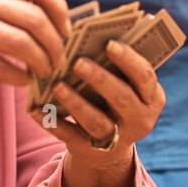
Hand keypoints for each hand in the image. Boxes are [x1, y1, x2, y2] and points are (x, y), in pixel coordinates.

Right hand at [0, 0, 69, 90]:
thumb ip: (3, 2)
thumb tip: (54, 20)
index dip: (58, 5)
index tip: (65, 27)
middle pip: (35, 17)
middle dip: (55, 43)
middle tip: (60, 59)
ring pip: (24, 44)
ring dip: (42, 62)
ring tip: (45, 72)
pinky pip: (4, 68)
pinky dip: (20, 77)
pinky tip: (23, 81)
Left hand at [39, 39, 165, 168]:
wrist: (108, 149)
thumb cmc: (114, 99)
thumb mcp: (125, 85)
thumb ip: (116, 65)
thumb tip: (89, 35)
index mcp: (152, 98)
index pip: (145, 76)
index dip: (128, 59)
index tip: (109, 44)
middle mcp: (140, 121)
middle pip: (121, 98)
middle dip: (100, 78)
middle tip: (78, 62)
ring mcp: (116, 139)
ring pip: (96, 121)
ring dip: (76, 103)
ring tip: (57, 86)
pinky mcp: (91, 151)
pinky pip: (69, 136)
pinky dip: (52, 123)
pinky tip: (35, 110)